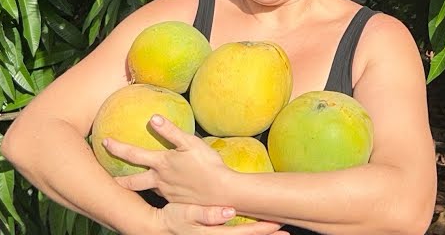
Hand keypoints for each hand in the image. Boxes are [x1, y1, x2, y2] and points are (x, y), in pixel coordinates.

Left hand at [104, 114, 229, 204]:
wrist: (222, 193)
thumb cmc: (207, 165)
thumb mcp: (190, 143)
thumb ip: (170, 131)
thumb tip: (153, 117)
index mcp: (161, 164)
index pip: (133, 154)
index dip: (117, 147)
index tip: (104, 142)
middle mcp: (160, 180)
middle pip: (133, 181)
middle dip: (120, 180)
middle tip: (111, 179)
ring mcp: (167, 193)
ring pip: (148, 190)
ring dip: (139, 186)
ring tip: (134, 184)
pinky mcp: (177, 203)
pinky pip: (163, 196)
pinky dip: (159, 191)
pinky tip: (165, 189)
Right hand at [153, 203, 285, 234]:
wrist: (158, 227)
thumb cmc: (171, 218)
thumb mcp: (185, 213)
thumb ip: (206, 213)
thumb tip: (229, 212)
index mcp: (214, 234)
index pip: (244, 233)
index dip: (262, 230)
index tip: (278, 225)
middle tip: (286, 231)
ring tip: (276, 232)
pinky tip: (256, 232)